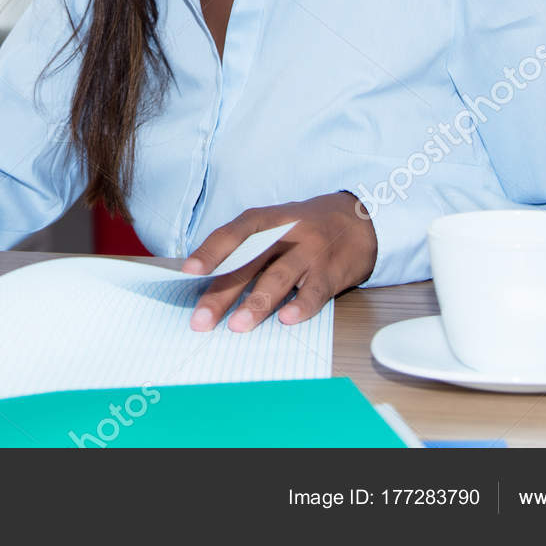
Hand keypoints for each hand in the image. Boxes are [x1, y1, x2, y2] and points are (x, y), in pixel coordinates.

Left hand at [180, 191, 375, 331]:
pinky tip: (286, 319)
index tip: (188, 272)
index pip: (231, 234)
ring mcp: (309, 252)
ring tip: (237, 326)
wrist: (356, 220)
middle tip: (202, 319)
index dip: (209, 252)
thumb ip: (244, 248)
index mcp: (263, 220)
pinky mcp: (331, 271)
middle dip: (222, 293)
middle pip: (248, 264)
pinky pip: (314, 291)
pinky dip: (300, 306)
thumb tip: (207, 281)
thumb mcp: (272, 225)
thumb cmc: (302, 228)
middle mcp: (284, 234)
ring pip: (278, 278)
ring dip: (256, 304)